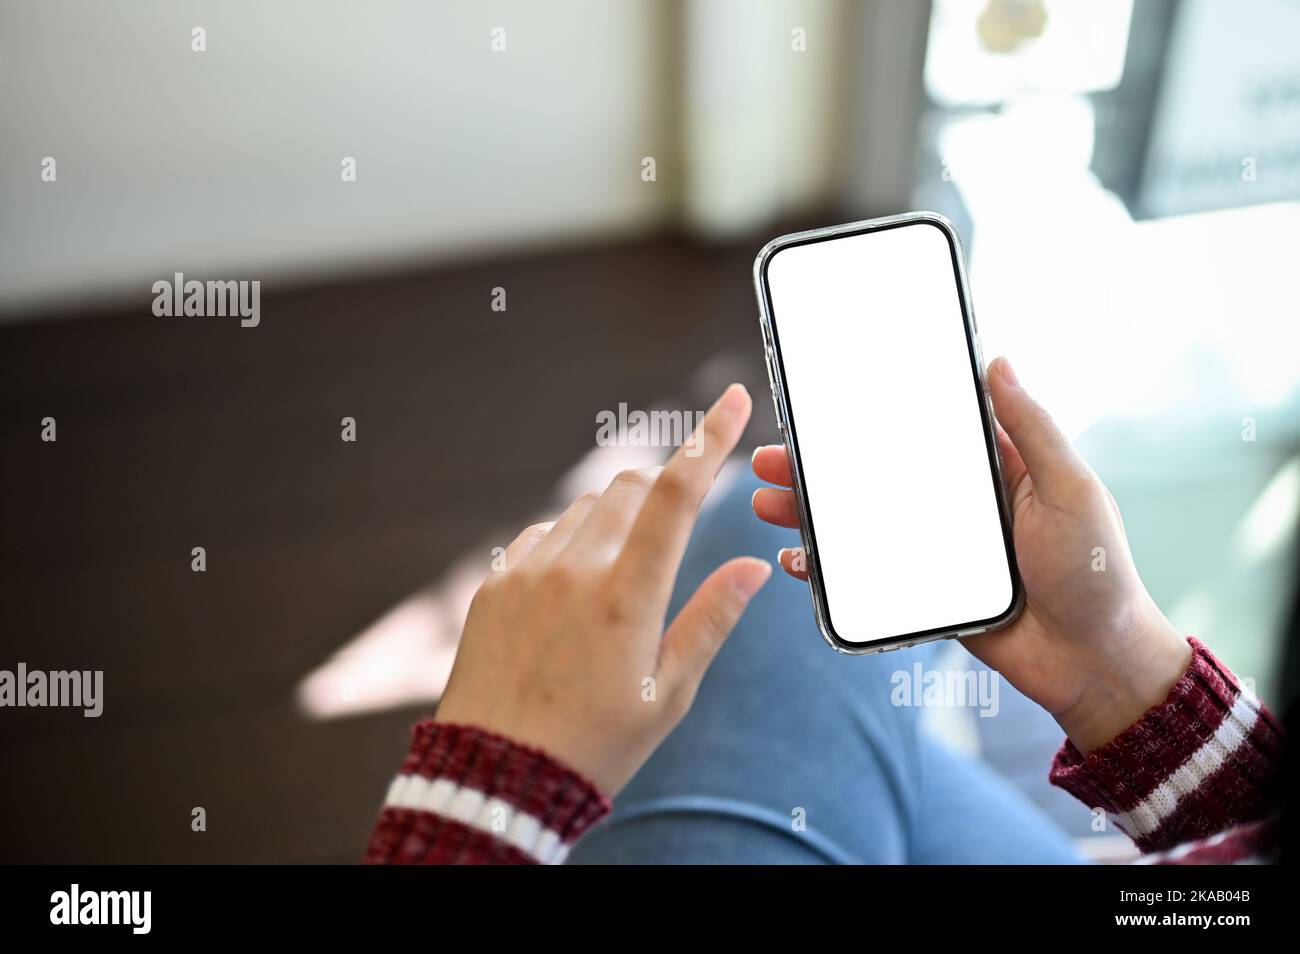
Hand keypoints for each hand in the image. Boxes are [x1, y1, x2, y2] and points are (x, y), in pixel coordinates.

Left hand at [435, 384, 770, 795]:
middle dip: (661, 491)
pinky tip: (572, 592)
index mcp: (628, 596)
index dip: (711, 440)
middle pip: (629, 486)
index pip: (677, 495)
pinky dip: (569, 542)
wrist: (496, 775)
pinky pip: (542, 533)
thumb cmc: (594, 743)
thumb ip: (711, 619)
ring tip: (617, 588)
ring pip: (585, 508)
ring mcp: (527, 571)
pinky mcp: (495, 582)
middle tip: (670, 537)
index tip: (735, 401)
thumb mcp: (668, 694)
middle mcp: (574, 568)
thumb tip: (753, 566)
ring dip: (615, 519)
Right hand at [751, 356, 1191, 753]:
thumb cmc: (1098, 572)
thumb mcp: (1071, 489)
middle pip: (873, 478)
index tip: (827, 399)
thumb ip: (1033, 428)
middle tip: (772, 455)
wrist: (1096, 663)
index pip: (921, 432)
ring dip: (810, 513)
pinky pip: (865, 577)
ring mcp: (935, 552)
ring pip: (859, 525)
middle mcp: (955, 508)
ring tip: (766, 502)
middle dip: (819, 467)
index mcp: (990, 473)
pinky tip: (795, 558)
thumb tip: (999, 362)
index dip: (873, 416)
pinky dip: (827, 569)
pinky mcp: (924, 595)